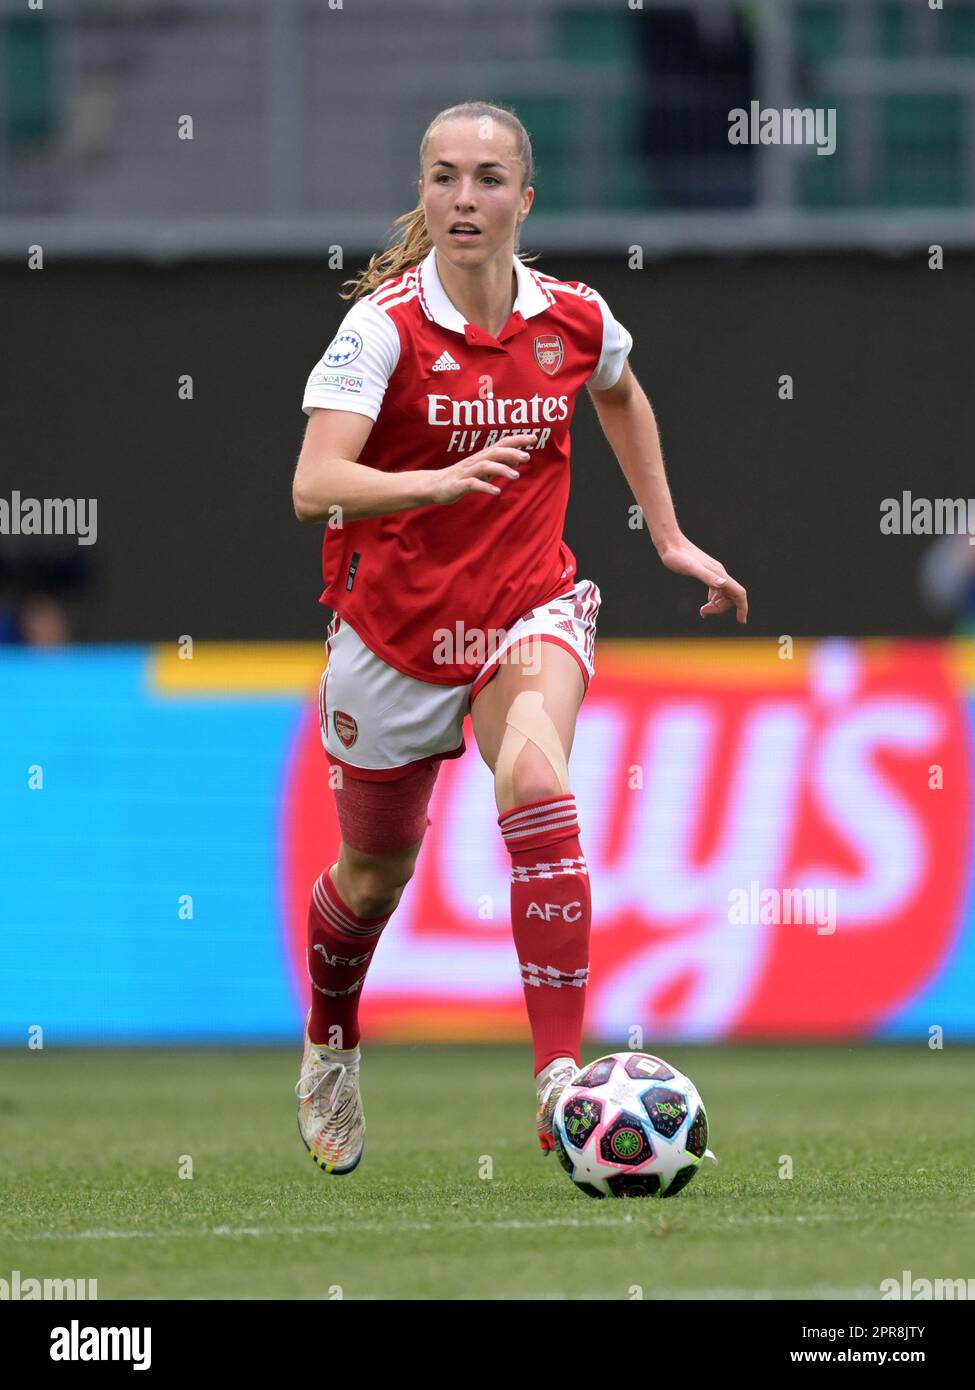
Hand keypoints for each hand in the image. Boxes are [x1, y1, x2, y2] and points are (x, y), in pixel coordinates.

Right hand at [423, 433, 537, 505]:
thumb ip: (498, 464)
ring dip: (502, 469)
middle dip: (511, 452)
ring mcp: (466, 472)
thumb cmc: (460, 478)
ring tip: (516, 475)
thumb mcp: (482, 470)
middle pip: (495, 452)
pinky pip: (473, 484)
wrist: (433, 486)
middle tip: (527, 457)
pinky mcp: (459, 484)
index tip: (534, 437)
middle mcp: (475, 461)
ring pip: (486, 466)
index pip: (502, 444)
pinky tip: (496, 491)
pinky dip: (486, 486)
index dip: (517, 439)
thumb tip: (517, 459)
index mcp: (482, 457)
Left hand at [658, 534, 747, 624]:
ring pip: (724, 593)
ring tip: (702, 611)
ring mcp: (714, 572)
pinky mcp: (706, 572)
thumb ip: (707, 576)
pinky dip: (714, 599)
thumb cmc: (678, 557)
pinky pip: (717, 589)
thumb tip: (722, 583)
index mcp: (719, 574)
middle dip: (721, 608)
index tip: (741, 621)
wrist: (670, 543)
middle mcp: (720, 573)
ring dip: (717, 605)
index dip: (742, 607)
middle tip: (703, 612)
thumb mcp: (691, 568)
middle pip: (732, 596)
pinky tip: (706, 603)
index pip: (738, 593)